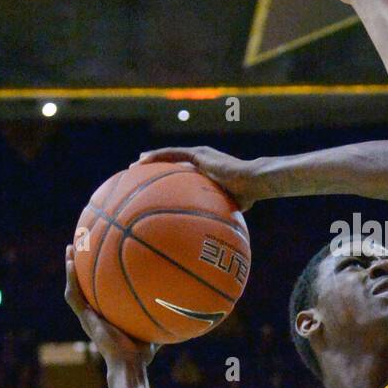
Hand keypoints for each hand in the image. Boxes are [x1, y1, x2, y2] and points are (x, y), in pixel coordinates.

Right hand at [64, 245, 158, 371]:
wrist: (129, 364)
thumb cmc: (143, 352)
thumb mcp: (154, 325)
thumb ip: (161, 312)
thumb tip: (182, 298)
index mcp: (106, 314)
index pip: (100, 290)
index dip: (98, 275)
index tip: (100, 256)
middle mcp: (95, 313)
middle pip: (85, 284)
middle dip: (82, 265)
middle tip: (82, 244)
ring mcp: (88, 316)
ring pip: (74, 287)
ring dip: (71, 268)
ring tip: (71, 248)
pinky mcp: (85, 319)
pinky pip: (74, 296)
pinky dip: (72, 279)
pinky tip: (72, 263)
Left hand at [137, 146, 264, 210]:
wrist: (253, 182)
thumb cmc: (246, 196)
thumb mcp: (227, 207)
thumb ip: (217, 214)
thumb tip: (211, 234)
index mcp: (207, 172)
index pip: (183, 173)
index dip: (168, 178)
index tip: (153, 185)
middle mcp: (201, 161)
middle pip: (172, 163)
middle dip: (155, 167)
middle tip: (138, 174)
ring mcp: (200, 155)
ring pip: (169, 155)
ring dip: (150, 160)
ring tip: (134, 165)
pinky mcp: (198, 153)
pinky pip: (172, 154)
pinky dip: (156, 157)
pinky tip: (142, 161)